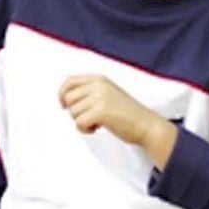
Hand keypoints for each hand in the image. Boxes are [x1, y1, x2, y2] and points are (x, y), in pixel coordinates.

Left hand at [58, 74, 175, 167]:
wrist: (146, 125)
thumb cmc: (127, 113)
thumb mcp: (107, 93)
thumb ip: (89, 92)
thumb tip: (64, 98)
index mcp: (99, 79)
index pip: (70, 81)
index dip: (62, 93)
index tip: (62, 104)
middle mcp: (98, 85)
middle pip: (68, 99)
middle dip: (75, 111)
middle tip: (89, 117)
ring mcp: (100, 97)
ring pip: (73, 112)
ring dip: (82, 122)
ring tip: (98, 123)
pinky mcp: (101, 112)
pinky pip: (79, 122)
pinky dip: (85, 129)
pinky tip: (97, 128)